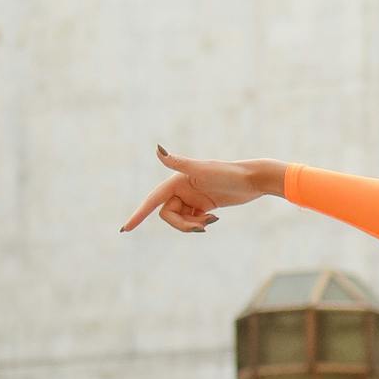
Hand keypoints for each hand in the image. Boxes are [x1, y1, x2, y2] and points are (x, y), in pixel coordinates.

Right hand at [121, 145, 279, 235]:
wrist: (253, 180)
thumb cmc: (229, 173)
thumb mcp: (203, 169)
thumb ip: (179, 162)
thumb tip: (158, 149)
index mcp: (177, 181)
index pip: (152, 201)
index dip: (139, 214)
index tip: (125, 230)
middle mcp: (181, 189)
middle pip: (168, 215)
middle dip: (182, 224)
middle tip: (203, 226)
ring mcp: (192, 198)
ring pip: (180, 220)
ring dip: (192, 225)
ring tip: (211, 221)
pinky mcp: (203, 205)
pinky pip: (192, 220)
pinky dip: (199, 224)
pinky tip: (213, 220)